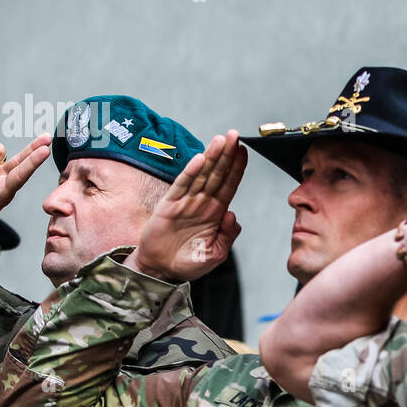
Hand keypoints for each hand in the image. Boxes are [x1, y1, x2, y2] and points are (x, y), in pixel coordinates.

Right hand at [125, 131, 247, 282]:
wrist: (161, 271)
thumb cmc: (188, 262)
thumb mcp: (216, 253)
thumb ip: (228, 235)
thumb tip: (233, 215)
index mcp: (215, 212)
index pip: (229, 184)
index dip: (237, 167)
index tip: (244, 149)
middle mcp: (202, 203)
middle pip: (217, 174)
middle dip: (226, 154)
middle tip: (235, 135)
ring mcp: (185, 202)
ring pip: (201, 175)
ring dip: (211, 157)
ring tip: (221, 140)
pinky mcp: (168, 205)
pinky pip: (181, 186)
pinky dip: (190, 172)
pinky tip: (199, 160)